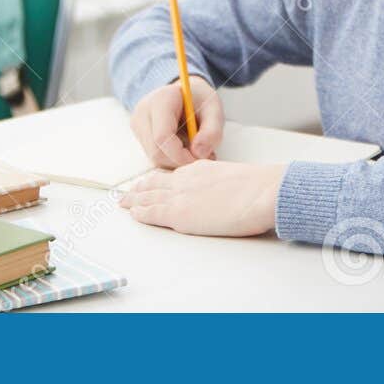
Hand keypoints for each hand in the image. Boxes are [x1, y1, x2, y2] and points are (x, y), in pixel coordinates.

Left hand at [118, 160, 283, 235]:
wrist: (261, 192)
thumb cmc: (257, 187)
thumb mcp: (233, 178)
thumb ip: (220, 185)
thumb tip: (222, 196)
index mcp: (199, 169)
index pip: (172, 176)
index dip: (157, 180)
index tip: (148, 183)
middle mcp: (185, 180)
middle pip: (155, 183)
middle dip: (140, 189)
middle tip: (127, 193)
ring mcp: (181, 197)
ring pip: (149, 196)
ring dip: (134, 199)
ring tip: (123, 202)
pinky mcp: (180, 214)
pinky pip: (153, 212)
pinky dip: (141, 212)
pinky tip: (133, 213)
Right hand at [129, 75, 224, 167]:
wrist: (185, 93)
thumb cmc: (200, 99)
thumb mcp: (214, 110)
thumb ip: (212, 131)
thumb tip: (199, 153)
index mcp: (161, 100)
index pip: (163, 137)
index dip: (180, 155)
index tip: (199, 158)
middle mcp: (143, 111)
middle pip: (156, 151)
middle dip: (179, 160)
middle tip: (200, 157)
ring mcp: (138, 123)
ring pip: (153, 156)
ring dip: (175, 161)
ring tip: (194, 151)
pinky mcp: (139, 134)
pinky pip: (153, 155)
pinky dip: (170, 158)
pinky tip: (183, 150)